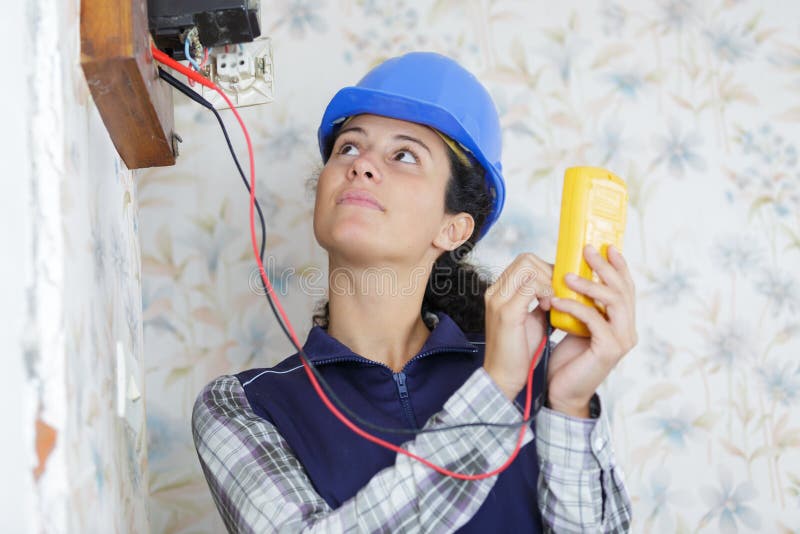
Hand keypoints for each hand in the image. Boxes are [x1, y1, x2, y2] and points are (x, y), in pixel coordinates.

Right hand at [483, 253, 553, 399]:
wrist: (503, 377)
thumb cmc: (519, 352)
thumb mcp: (533, 319)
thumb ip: (542, 300)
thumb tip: (564, 288)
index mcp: (499, 292)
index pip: (524, 261)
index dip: (546, 269)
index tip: (558, 287)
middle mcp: (495, 292)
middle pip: (526, 259)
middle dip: (548, 272)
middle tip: (558, 294)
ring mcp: (498, 300)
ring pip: (528, 268)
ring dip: (547, 281)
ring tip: (553, 302)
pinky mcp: (506, 312)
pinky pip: (530, 287)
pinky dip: (545, 293)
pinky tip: (550, 308)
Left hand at [546, 244, 637, 417]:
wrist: (562, 392)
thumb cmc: (567, 358)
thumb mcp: (576, 324)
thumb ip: (583, 304)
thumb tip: (573, 272)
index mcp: (622, 322)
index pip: (626, 287)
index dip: (619, 266)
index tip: (606, 246)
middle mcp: (628, 329)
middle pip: (623, 289)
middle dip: (605, 267)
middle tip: (587, 251)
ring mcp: (622, 340)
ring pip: (613, 301)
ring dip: (589, 284)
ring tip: (565, 276)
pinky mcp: (609, 350)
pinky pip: (594, 320)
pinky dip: (574, 307)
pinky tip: (556, 300)